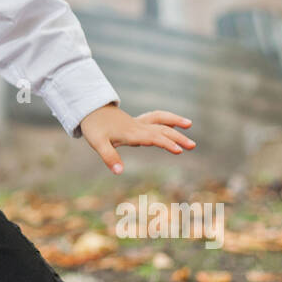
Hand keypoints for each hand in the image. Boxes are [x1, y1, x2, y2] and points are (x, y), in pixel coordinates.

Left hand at [78, 103, 194, 174]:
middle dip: (177, 137)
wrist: (88, 109)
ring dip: (175, 123)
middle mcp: (138, 127)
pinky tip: (175, 125)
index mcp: (131, 133)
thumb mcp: (97, 143)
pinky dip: (167, 120)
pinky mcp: (137, 123)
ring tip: (189, 125)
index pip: (152, 138)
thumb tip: (119, 172)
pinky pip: (155, 119)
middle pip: (161, 130)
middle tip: (192, 145)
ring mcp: (138, 123)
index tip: (179, 150)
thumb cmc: (93, 127)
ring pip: (160, 121)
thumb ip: (109, 157)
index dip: (165, 143)